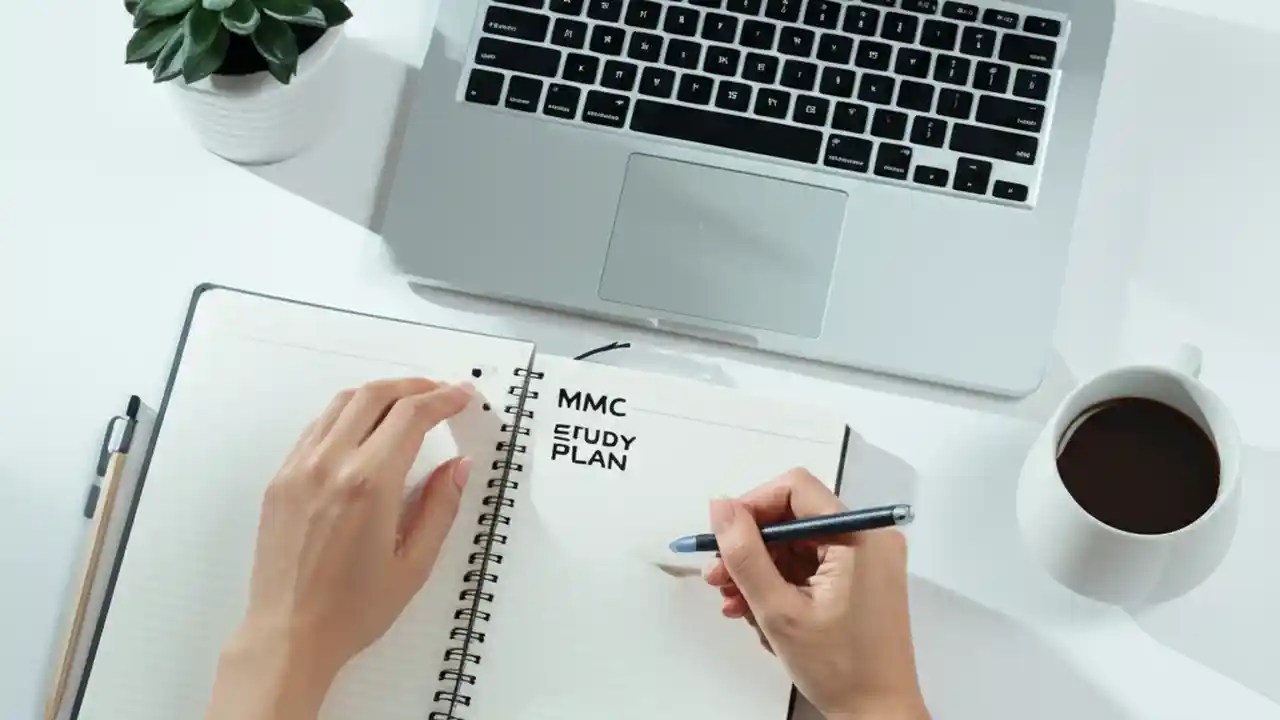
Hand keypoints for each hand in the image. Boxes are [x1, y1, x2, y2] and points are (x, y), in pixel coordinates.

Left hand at [206, 378, 475, 719]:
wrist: (289, 635)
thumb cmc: (353, 610)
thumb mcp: (415, 564)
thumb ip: (440, 506)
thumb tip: (459, 465)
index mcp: (369, 485)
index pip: (412, 416)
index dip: (443, 398)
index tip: (461, 396)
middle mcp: (330, 466)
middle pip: (376, 396)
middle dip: (414, 386)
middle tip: (439, 393)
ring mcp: (298, 469)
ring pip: (342, 403)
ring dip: (379, 395)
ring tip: (405, 405)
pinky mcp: (279, 480)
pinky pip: (316, 428)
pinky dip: (346, 415)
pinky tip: (364, 431)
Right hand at [703, 469, 927, 719]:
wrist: (880, 716)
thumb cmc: (839, 668)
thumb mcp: (779, 611)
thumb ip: (746, 555)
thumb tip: (721, 506)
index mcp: (858, 535)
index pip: (795, 489)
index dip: (753, 507)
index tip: (723, 537)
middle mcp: (868, 538)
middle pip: (794, 519)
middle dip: (751, 548)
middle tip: (717, 577)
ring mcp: (867, 561)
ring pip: (798, 546)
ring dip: (760, 571)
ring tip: (733, 604)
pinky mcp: (862, 581)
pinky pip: (811, 567)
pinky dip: (782, 584)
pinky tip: (755, 611)